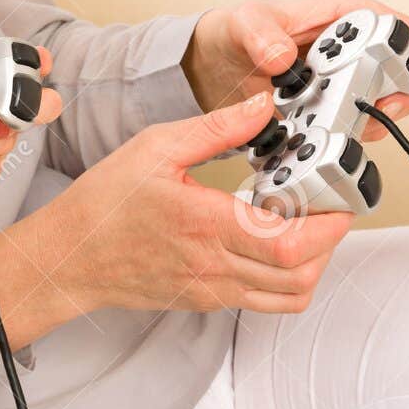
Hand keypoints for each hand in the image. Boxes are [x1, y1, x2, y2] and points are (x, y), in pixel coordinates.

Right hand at [0, 92, 352, 342]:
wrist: (71, 256)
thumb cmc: (105, 203)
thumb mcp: (155, 147)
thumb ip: (216, 127)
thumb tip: (263, 107)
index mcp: (205, 224)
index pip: (290, 243)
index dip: (329, 225)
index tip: (337, 197)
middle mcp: (214, 265)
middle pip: (303, 273)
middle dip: (330, 241)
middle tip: (327, 206)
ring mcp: (213, 289)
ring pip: (291, 295)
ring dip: (313, 264)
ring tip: (305, 227)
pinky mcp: (208, 300)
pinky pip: (265, 301)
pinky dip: (287, 279)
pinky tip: (273, 244)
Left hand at [181, 0, 408, 140]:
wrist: (215, 62)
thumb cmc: (238, 31)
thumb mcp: (244, 22)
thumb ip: (261, 34)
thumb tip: (283, 58)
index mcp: (349, 17)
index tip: (381, 82)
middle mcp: (356, 52)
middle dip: (390, 101)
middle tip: (355, 110)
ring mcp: (347, 85)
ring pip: (383, 112)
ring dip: (357, 123)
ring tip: (317, 120)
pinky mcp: (330, 112)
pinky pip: (350, 132)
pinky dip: (334, 138)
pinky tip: (305, 133)